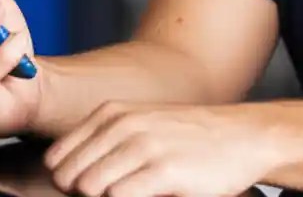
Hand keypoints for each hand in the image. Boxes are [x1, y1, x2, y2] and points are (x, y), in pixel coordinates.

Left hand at [43, 101, 279, 196]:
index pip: (57, 158)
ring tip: (133, 194)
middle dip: (82, 195)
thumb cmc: (193, 137)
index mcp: (113, 114)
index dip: (68, 182)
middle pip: (69, 177)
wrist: (245, 136)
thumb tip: (67, 176)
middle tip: (113, 194)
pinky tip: (151, 195)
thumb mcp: (143, 124)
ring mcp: (144, 147)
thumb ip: (105, 142)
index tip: (92, 187)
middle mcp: (124, 126)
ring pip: (90, 188)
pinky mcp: (165, 171)